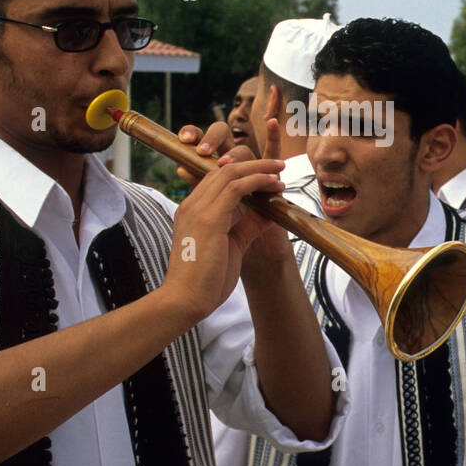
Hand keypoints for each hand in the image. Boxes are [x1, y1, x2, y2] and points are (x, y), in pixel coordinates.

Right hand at [160, 121, 285, 321]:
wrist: (185, 301)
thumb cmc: (205, 280)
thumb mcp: (231, 246)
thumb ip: (246, 226)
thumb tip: (267, 213)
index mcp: (192, 210)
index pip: (216, 179)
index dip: (242, 173)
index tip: (265, 175)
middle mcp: (192, 204)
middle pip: (223, 169)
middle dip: (253, 164)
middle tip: (278, 165)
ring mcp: (198, 209)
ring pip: (231, 173)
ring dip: (259, 169)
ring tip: (280, 170)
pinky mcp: (209, 218)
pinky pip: (237, 187)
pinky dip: (258, 181)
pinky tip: (274, 184)